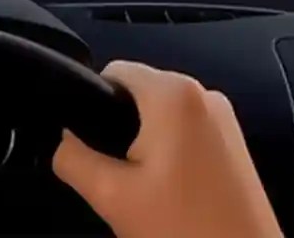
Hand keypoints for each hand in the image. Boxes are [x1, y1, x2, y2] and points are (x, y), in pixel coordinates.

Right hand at [53, 60, 282, 237]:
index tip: (94, 148)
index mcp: (174, 94)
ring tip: (147, 191)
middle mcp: (204, 96)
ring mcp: (223, 120)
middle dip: (119, 130)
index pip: (111, 72)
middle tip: (122, 179)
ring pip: (157, 116)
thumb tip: (61, 139)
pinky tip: (170, 193)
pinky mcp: (232, 144)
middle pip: (136, 94)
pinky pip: (182, 134)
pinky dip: (167, 155)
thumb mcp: (109, 195)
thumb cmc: (185, 229)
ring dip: (143, 146)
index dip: (92, 106)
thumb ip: (71, 157)